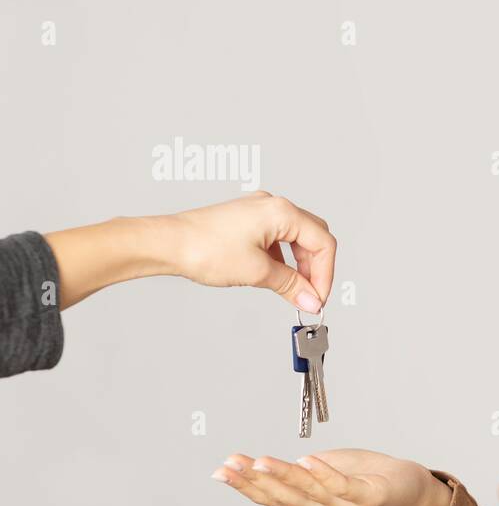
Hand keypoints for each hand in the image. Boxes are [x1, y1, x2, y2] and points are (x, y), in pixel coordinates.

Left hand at [44, 192, 335, 311]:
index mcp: (281, 212)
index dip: (325, 274)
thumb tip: (311, 299)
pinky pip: (277, 240)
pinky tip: (278, 278)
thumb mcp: (256, 272)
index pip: (322, 243)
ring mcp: (258, 212)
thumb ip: (291, 286)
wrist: (166, 244)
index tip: (318, 298)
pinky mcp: (245, 221)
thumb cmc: (203, 248)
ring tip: (295, 291)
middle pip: (313, 238)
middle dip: (316, 269)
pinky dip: (283, 261)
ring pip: (296, 239)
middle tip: (311, 295)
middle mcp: (272, 206)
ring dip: (300, 266)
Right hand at [211, 449, 449, 505]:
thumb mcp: (320, 471)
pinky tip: (308, 460)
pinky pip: (342, 486)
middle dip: (254, 480)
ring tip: (261, 460)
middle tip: (231, 464)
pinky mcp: (366, 497)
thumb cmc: (360, 477)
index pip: (269, 496)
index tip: (221, 469)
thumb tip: (258, 466)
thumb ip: (293, 474)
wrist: (406, 488)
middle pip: (282, 496)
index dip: (244, 484)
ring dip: (284, 475)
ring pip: (308, 491)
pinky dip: (324, 474)